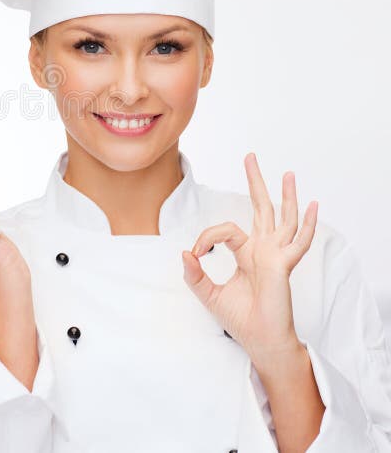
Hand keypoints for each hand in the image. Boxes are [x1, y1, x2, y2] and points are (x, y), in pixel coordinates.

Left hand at [181, 152, 318, 363]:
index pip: (226, 229)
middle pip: (261, 208)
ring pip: (283, 218)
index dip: (207, 237)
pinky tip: (313, 206)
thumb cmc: (241, 319)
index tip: (195, 254)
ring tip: (287, 173)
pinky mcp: (283, 266)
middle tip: (250, 157)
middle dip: (255, 182)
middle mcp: (263, 250)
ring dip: (285, 195)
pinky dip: (308, 225)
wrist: (259, 341)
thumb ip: (194, 274)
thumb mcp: (208, 293)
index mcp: (247, 253)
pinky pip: (298, 243)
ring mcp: (276, 256)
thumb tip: (183, 252)